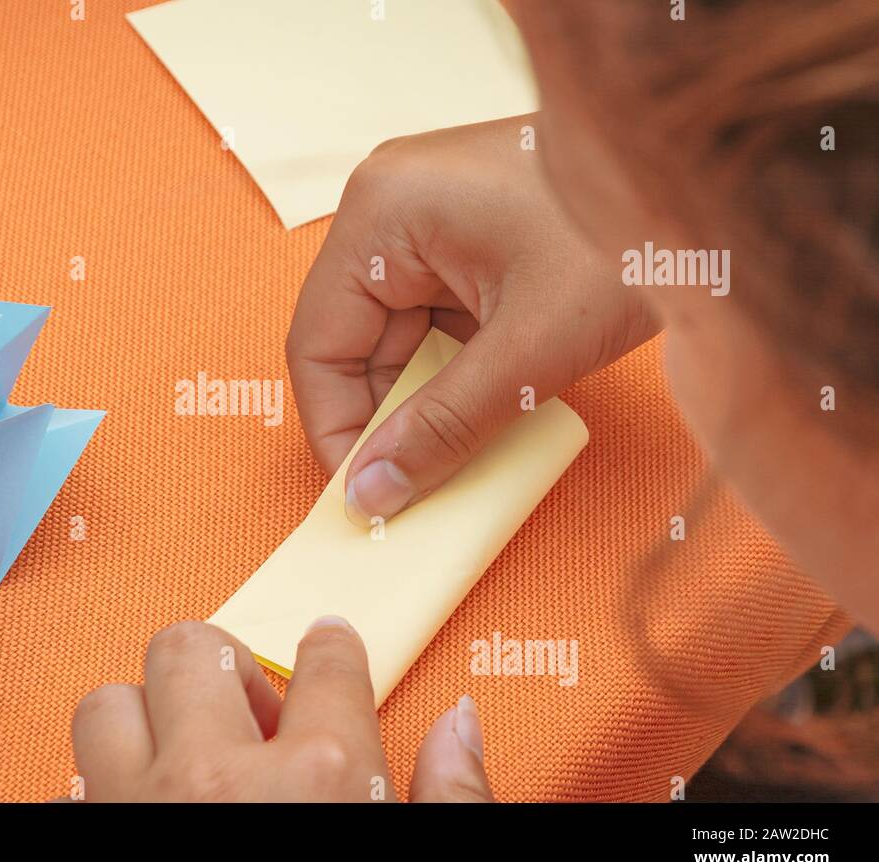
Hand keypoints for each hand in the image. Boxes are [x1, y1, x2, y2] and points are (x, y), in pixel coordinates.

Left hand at [69, 619, 492, 801]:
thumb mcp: (420, 858)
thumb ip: (450, 796)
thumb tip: (460, 727)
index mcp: (320, 782)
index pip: (330, 664)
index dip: (332, 649)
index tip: (329, 648)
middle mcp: (219, 782)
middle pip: (195, 647)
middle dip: (223, 665)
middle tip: (251, 713)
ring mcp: (139, 808)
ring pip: (110, 703)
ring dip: (147, 719)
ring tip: (185, 756)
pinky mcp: (87, 836)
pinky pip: (72, 783)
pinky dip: (106, 786)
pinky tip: (142, 807)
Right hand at [287, 114, 656, 521]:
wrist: (721, 188)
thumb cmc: (631, 239)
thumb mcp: (531, 351)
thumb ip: (443, 427)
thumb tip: (372, 493)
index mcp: (381, 215)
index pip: (318, 343)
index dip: (335, 428)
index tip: (365, 494)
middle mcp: (390, 209)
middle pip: (354, 344)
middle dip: (385, 419)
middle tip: (413, 490)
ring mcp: (428, 221)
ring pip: (396, 339)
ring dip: (424, 400)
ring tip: (459, 453)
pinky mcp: (466, 241)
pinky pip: (435, 324)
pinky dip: (454, 374)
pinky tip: (485, 411)